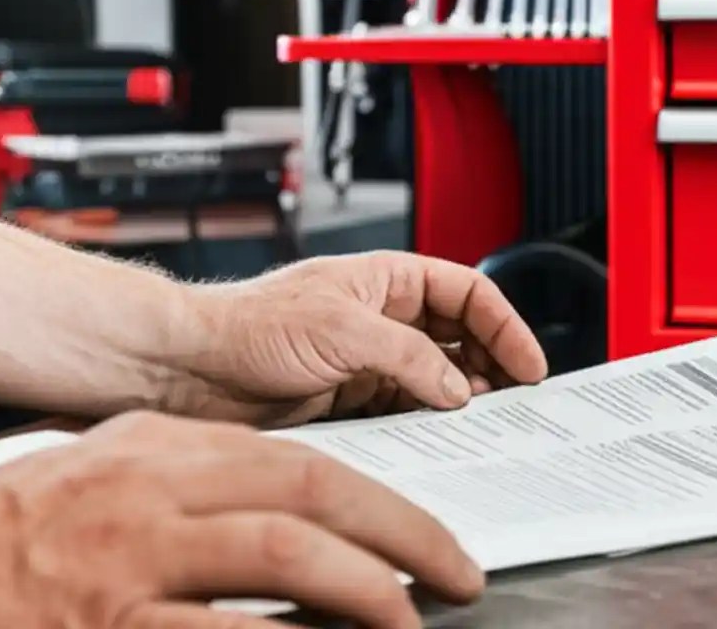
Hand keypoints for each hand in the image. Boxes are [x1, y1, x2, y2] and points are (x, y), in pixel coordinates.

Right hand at [0, 411, 482, 627]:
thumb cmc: (19, 533)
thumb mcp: (112, 475)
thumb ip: (203, 483)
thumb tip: (303, 515)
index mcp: (161, 448)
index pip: (303, 460)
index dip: (383, 502)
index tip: (430, 538)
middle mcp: (154, 490)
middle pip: (312, 494)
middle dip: (404, 534)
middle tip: (458, 575)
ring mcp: (129, 560)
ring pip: (282, 556)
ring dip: (366, 593)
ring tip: (411, 624)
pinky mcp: (109, 627)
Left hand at [171, 251, 548, 427]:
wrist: (187, 370)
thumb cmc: (248, 326)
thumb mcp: (341, 330)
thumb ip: (408, 357)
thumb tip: (456, 387)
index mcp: (387, 279)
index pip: (468, 293)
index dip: (504, 326)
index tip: (530, 364)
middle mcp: (384, 317)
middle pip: (461, 336)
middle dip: (492, 364)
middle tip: (517, 401)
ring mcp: (370, 359)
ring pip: (438, 376)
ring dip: (463, 398)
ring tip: (485, 423)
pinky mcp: (352, 399)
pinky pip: (407, 410)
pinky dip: (429, 423)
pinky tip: (441, 438)